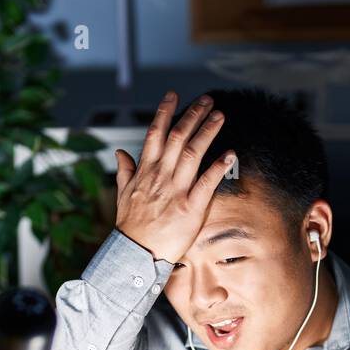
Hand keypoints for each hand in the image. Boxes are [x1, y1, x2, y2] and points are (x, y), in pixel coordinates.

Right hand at [112, 91, 234, 264]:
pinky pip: (207, 183)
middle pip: (178, 137)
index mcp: (145, 171)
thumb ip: (124, 171)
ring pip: (193, 153)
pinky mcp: (191, 208)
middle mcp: (161, 176)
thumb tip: (119, 152)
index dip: (165, 111)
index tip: (174, 95)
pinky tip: (230, 153)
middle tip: (207, 100)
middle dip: (193, 115)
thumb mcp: (122, 195)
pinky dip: (219, 167)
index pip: (155, 134)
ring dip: (207, 132)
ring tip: (219, 116)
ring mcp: (176, 191)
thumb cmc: (131, 227)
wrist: (136, 254)